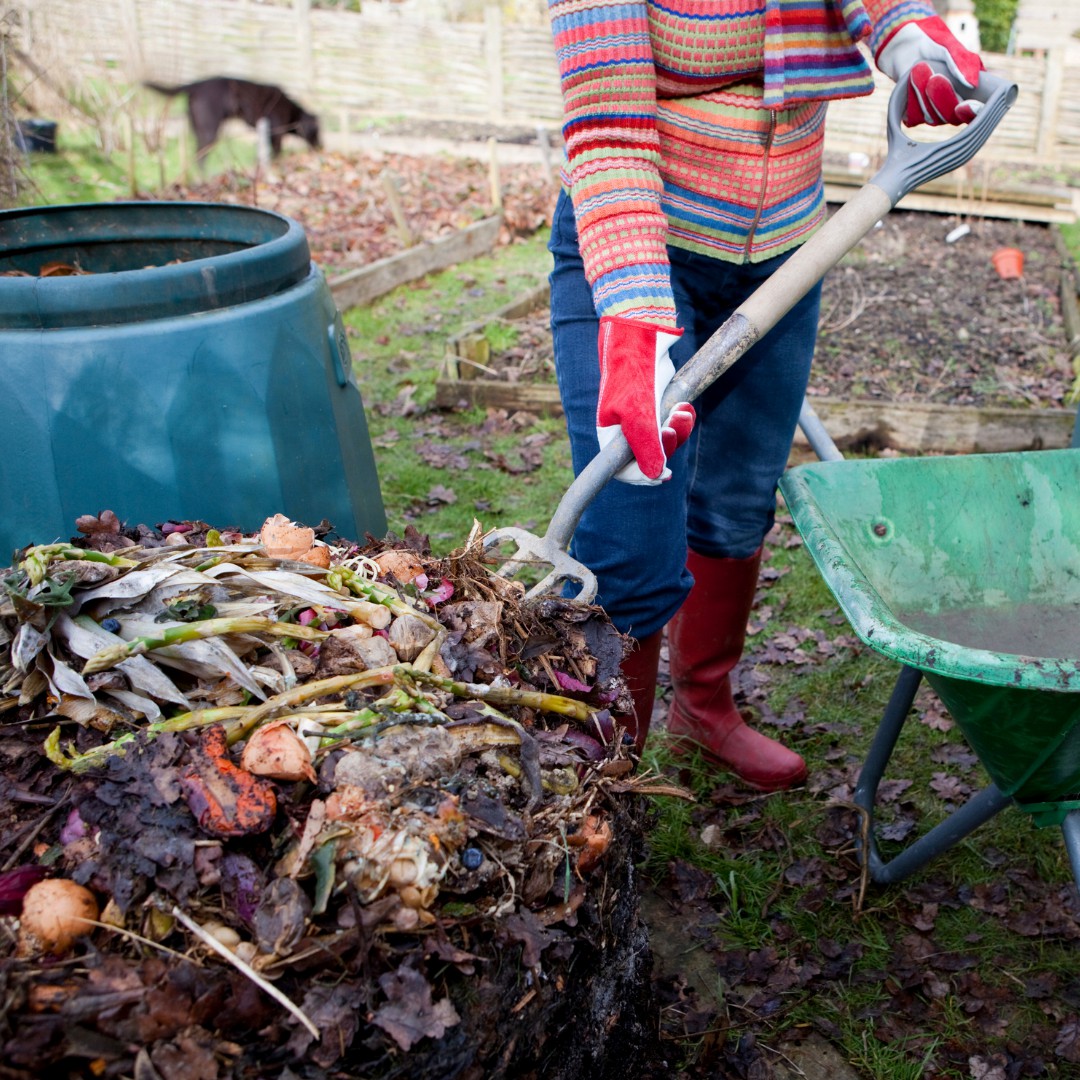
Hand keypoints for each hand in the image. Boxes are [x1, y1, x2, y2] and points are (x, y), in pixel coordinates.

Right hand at [597, 316, 695, 484]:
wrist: (642, 338)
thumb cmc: (633, 375)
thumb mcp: (639, 416)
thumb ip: (648, 448)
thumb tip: (655, 475)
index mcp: (610, 436)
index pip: (622, 470)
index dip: (643, 475)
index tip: (664, 474)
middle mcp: (624, 431)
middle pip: (649, 458)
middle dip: (667, 447)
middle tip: (673, 430)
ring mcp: (641, 419)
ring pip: (664, 441)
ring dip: (679, 431)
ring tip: (682, 411)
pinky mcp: (656, 407)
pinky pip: (672, 424)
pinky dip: (681, 418)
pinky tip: (684, 406)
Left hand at [876, 16, 983, 126]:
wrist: (906, 46)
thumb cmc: (935, 46)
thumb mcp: (951, 48)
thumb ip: (963, 63)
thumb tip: (972, 84)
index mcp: (971, 92)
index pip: (976, 113)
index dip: (972, 113)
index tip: (964, 105)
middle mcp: (953, 108)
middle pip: (951, 118)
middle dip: (943, 98)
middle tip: (935, 77)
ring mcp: (934, 115)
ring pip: (931, 118)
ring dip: (923, 93)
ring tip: (919, 68)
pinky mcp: (914, 116)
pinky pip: (914, 118)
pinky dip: (911, 98)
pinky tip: (910, 80)